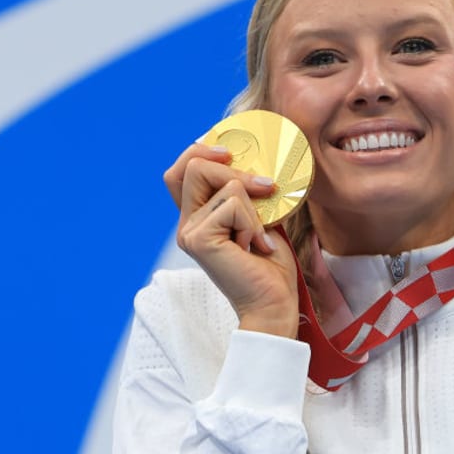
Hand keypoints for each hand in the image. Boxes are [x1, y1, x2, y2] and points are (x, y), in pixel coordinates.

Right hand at [164, 143, 299, 337]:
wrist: (274, 303)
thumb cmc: (270, 265)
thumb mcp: (261, 216)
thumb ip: (250, 192)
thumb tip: (258, 159)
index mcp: (197, 216)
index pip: (180, 170)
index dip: (199, 151)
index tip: (231, 153)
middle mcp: (187, 223)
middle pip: (194, 165)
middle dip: (236, 170)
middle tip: (266, 189)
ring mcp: (189, 231)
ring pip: (223, 183)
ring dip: (253, 204)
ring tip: (259, 233)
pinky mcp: (199, 239)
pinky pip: (234, 204)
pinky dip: (254, 221)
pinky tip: (256, 246)